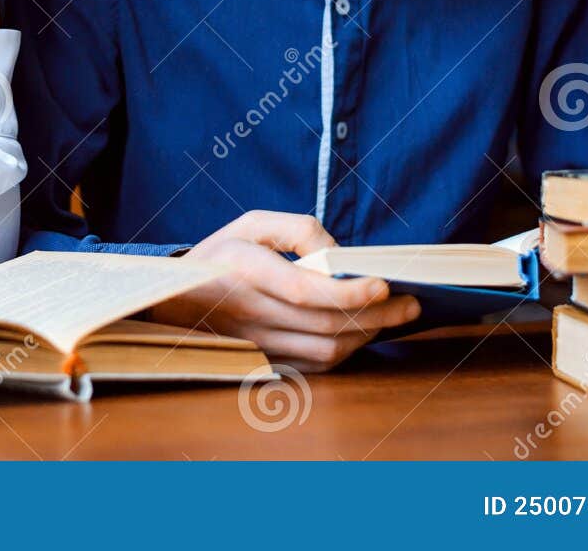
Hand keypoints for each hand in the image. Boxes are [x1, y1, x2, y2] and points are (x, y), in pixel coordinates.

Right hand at [148, 211, 419, 372]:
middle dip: (376, 315)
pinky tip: (363, 332)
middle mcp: (251, 312)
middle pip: (325, 325)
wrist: (177, 301)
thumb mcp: (251, 223)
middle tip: (410, 303)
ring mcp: (258, 344)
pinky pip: (314, 366)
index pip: (304, 291)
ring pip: (325, 351)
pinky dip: (346, 352)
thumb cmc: (222, 254)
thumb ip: (298, 228)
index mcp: (246, 271)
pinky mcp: (265, 363)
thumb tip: (338, 253)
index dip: (348, 291)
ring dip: (366, 336)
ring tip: (392, 316)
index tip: (383, 284)